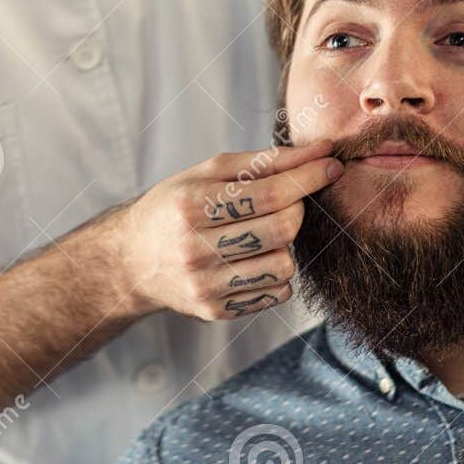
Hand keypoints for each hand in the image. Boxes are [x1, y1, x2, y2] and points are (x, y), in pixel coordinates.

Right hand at [93, 140, 341, 320]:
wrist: (132, 259)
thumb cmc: (176, 205)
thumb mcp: (207, 172)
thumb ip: (265, 161)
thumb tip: (321, 152)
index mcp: (190, 206)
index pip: (268, 193)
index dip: (308, 177)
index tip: (331, 164)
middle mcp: (194, 249)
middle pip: (283, 230)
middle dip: (298, 210)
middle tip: (287, 201)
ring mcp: (204, 285)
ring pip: (285, 266)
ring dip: (287, 246)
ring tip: (262, 234)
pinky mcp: (215, 311)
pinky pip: (275, 292)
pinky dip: (275, 272)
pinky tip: (252, 259)